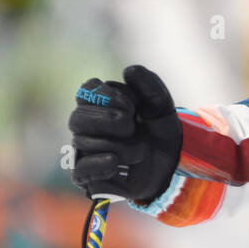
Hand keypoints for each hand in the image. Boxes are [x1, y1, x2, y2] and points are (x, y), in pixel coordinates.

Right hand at [68, 65, 182, 204]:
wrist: (171, 165)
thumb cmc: (159, 132)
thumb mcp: (162, 106)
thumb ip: (150, 85)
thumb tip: (129, 70)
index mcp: (100, 104)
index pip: (86, 91)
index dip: (106, 96)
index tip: (131, 105)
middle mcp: (86, 126)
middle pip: (77, 118)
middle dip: (109, 121)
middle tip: (132, 126)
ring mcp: (84, 152)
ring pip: (84, 144)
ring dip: (119, 146)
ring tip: (140, 151)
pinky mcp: (88, 177)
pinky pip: (81, 170)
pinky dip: (100, 164)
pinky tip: (116, 163)